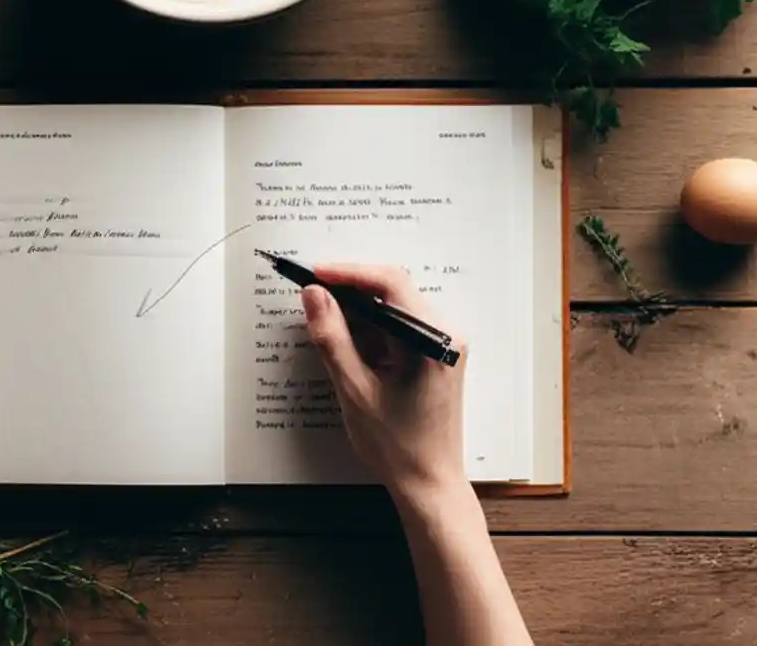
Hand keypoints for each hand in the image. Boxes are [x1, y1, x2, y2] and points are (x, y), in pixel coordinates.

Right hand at [301, 264, 467, 501]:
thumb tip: (314, 296)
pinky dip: (370, 331)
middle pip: (392, 291)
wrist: (428, 483)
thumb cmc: (399, 447)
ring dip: (357, 314)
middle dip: (349, 292)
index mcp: (434, 340)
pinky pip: (398, 329)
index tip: (315, 274)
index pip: (390, 283)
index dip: (348, 273)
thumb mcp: (355, 390)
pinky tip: (348, 347)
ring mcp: (441, 345)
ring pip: (392, 309)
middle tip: (311, 299)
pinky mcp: (433, 356)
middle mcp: (445, 336)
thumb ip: (332, 338)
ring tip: (325, 329)